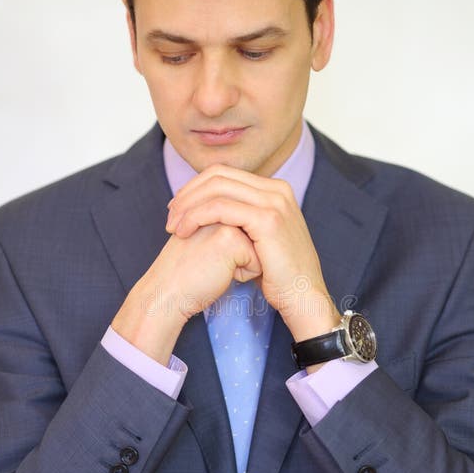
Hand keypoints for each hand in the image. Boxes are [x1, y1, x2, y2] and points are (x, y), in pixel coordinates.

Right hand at [111, 222, 260, 363]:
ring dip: (242, 265)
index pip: (249, 232)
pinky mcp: (231, 239)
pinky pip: (258, 263)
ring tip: (213, 267)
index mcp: (214, 205)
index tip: (207, 258)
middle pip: (257, 238)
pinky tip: (218, 274)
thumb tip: (259, 233)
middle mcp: (220, 208)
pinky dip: (242, 275)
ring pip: (260, 249)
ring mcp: (225, 220)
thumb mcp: (206, 239)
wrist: (166, 294)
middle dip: (241, 257)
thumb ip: (228, 227)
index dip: (236, 253)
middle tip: (208, 263)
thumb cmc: (187, 274)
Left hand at [166, 164, 339, 340]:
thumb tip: (213, 213)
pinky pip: (221, 208)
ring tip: (173, 227)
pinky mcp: (268, 219)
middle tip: (170, 217)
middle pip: (219, 175)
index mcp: (275, 190)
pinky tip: (184, 232)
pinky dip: (197, 216)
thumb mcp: (259, 240)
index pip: (226, 174)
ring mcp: (274, 202)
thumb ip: (242, 220)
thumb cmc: (279, 276)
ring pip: (217, 188)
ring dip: (188, 205)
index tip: (178, 210)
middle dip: (188, 194)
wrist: (303, 298)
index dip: (196, 188)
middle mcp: (277, 190)